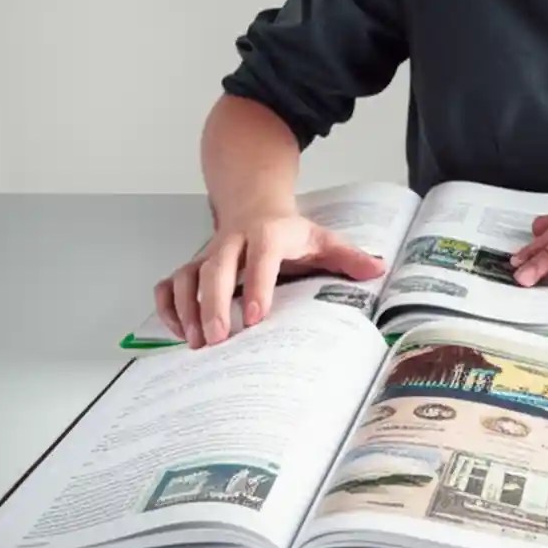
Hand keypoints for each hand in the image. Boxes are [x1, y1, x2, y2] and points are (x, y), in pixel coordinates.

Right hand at [154, 210, 384, 347]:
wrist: (253, 203)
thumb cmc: (288, 231)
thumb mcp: (321, 238)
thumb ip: (348, 256)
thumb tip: (378, 270)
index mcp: (267, 234)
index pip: (260, 257)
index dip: (256, 285)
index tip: (254, 317)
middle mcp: (232, 242)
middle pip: (215, 267)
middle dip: (213, 303)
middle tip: (218, 339)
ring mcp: (207, 254)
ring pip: (187, 276)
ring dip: (187, 309)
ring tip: (197, 343)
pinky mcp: (191, 265)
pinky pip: (170, 284)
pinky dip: (169, 307)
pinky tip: (181, 333)